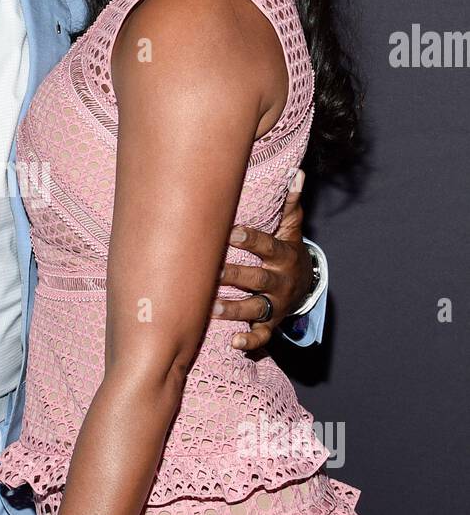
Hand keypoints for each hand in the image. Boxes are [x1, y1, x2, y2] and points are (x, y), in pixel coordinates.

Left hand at [213, 169, 312, 349]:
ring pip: (255, 308)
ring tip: (211, 308)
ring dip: (234, 310)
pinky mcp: (270, 324)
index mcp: (283, 256)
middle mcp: (280, 282)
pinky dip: (250, 341)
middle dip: (234, 276)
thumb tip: (296, 172)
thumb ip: (290, 203)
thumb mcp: (292, 229)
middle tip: (210, 272)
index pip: (267, 246)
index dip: (250, 239)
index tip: (230, 231)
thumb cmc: (287, 250)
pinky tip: (233, 342)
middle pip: (257, 279)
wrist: (305, 285)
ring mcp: (275, 305)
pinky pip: (262, 335)